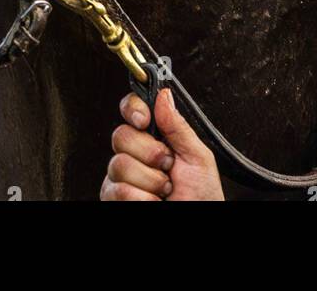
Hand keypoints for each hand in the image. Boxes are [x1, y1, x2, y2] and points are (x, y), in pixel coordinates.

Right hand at [100, 89, 224, 200]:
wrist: (199, 222)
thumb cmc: (202, 197)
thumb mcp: (198, 157)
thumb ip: (178, 126)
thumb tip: (163, 95)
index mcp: (155, 137)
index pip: (131, 109)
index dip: (133, 109)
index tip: (145, 120)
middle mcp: (134, 154)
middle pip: (121, 135)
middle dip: (149, 153)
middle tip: (168, 166)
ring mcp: (122, 178)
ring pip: (119, 164)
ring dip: (150, 180)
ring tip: (164, 190)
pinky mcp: (114, 199)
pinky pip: (116, 190)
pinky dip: (142, 198)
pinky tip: (154, 202)